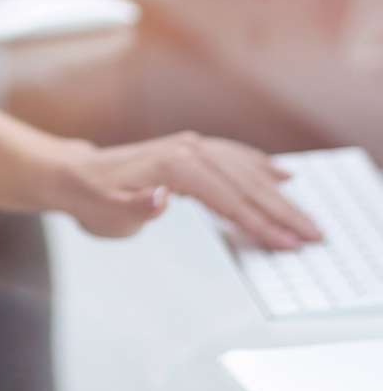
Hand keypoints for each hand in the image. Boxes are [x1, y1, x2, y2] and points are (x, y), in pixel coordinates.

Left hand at [54, 132, 323, 249]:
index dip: (260, 223)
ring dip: (277, 192)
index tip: (287, 244)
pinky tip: (280, 173)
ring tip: (305, 217)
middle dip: (282, 210)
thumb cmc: (91, 199)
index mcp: (172, 165)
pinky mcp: (188, 149)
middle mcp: (186, 149)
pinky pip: (233, 156)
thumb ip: (135, 208)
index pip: (227, 198)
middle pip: (244, 182)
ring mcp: (189, 146)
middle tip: (313, 236)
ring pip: (244, 169)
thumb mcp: (107, 214)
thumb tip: (161, 198)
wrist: (76, 176)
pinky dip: (260, 165)